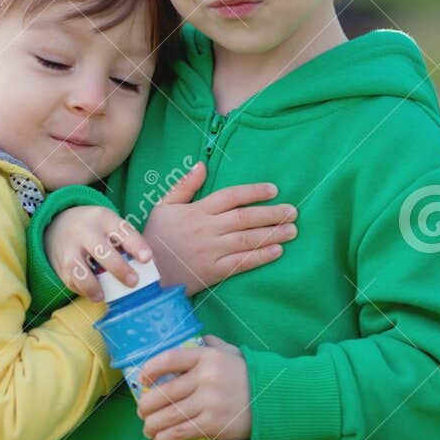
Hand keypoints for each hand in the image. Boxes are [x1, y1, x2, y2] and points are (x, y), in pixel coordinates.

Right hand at [44, 206, 151, 301]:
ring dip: (92, 285)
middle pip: (101, 250)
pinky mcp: (61, 264)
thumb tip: (150, 266)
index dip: (135, 245)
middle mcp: (85, 231)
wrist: (59, 225)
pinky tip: (93, 293)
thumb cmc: (96, 230)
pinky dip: (82, 290)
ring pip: (78, 268)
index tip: (147, 259)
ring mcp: (70, 248)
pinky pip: (70, 280)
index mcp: (103, 219)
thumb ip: (127, 242)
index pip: (122, 230)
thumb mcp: (110, 225)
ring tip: (103, 296)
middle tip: (133, 282)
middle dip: (118, 268)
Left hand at [134, 335, 251, 439]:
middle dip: (146, 406)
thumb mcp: (232, 353)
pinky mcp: (213, 424)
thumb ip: (213, 345)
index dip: (150, 370)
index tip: (143, 381)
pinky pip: (181, 431)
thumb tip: (200, 339)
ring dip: (152, 425)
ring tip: (148, 430)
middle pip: (164, 392)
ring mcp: (209, 402)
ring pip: (168, 415)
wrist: (277, 400)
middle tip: (142, 412)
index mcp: (206, 357)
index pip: (168, 359)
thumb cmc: (251, 376)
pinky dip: (165, 438)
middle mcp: (205, 378)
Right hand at [141, 162, 296, 294]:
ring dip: (272, 234)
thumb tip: (201, 165)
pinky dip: (260, 257)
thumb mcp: (163, 206)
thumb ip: (184, 186)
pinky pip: (241, 263)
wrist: (146, 274)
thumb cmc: (155, 237)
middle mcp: (206, 229)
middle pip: (244, 218)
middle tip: (293, 211)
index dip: (253, 192)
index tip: (273, 190)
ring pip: (247, 239)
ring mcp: (211, 251)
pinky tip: (276, 251)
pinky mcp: (213, 272)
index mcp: (196, 211)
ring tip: (292, 230)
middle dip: (271, 214)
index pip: (230, 196)